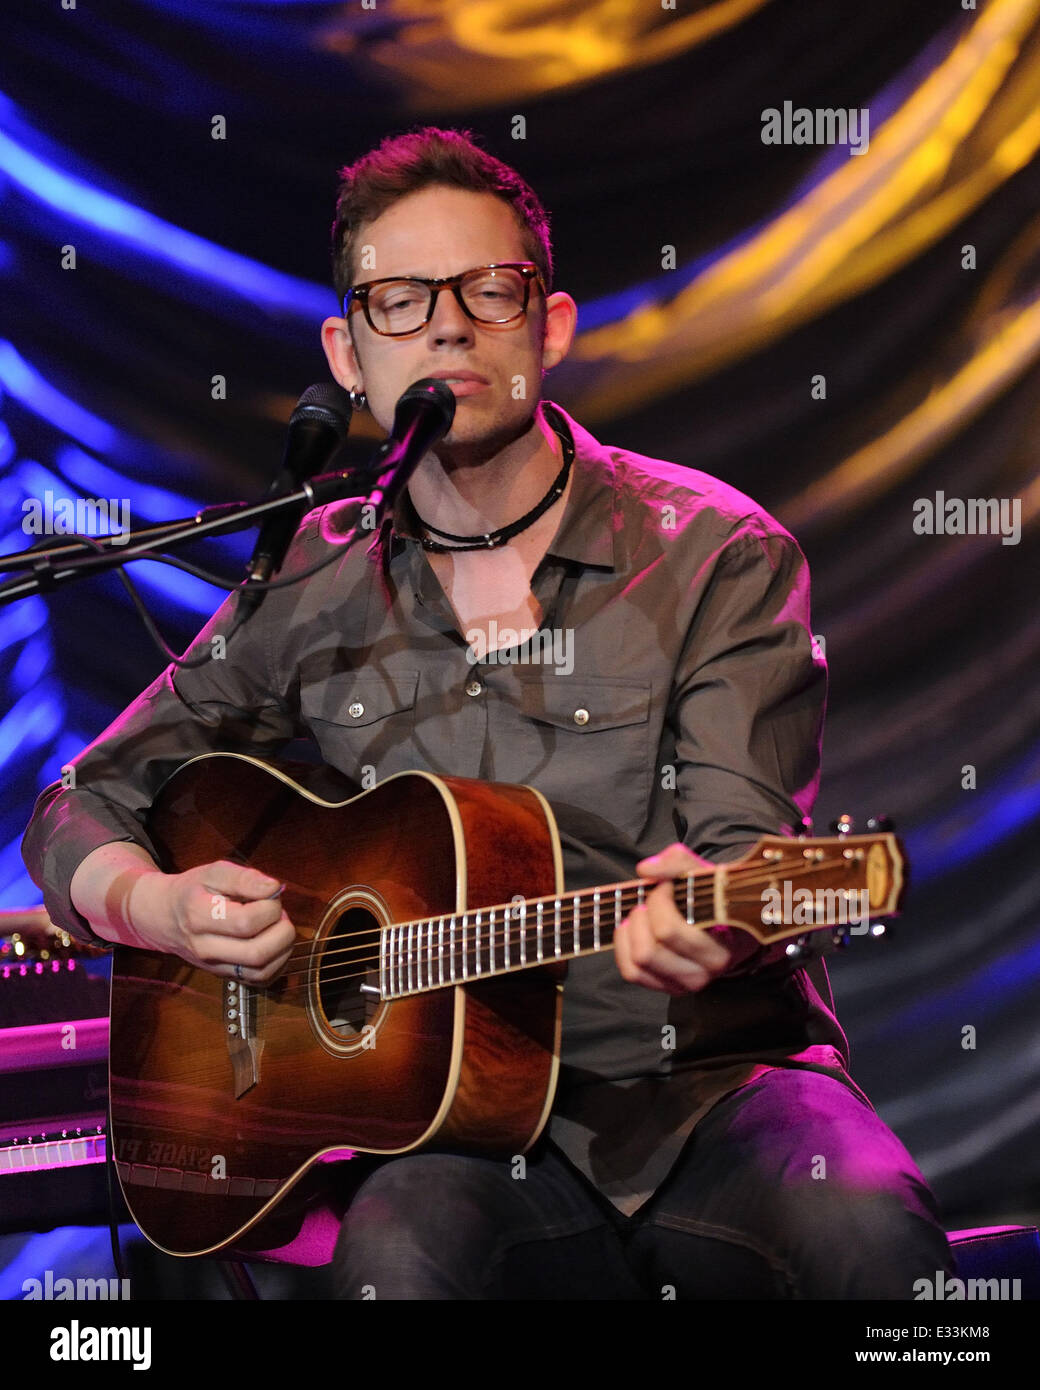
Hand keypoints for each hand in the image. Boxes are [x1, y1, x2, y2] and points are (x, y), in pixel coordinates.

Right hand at [127, 860, 295, 983]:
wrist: (165, 916)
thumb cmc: (193, 891)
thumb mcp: (213, 872)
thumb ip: (244, 878)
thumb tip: (273, 888)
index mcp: (199, 916)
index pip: (246, 922)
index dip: (270, 908)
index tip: (270, 895)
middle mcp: (204, 948)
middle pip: (256, 953)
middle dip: (282, 931)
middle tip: (279, 914)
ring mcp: (214, 966)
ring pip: (261, 971)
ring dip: (283, 949)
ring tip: (277, 927)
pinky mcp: (224, 976)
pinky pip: (260, 980)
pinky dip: (277, 964)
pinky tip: (274, 943)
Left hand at [614, 843, 759, 994]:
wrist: (730, 924)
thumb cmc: (716, 898)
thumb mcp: (705, 873)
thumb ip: (678, 861)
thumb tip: (645, 869)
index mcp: (720, 945)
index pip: (668, 931)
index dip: (658, 901)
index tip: (665, 886)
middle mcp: (706, 970)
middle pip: (648, 950)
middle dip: (642, 916)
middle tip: (651, 899)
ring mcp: (687, 983)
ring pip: (639, 962)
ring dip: (631, 932)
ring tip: (641, 913)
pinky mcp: (670, 987)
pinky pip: (632, 973)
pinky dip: (623, 948)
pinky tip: (631, 929)